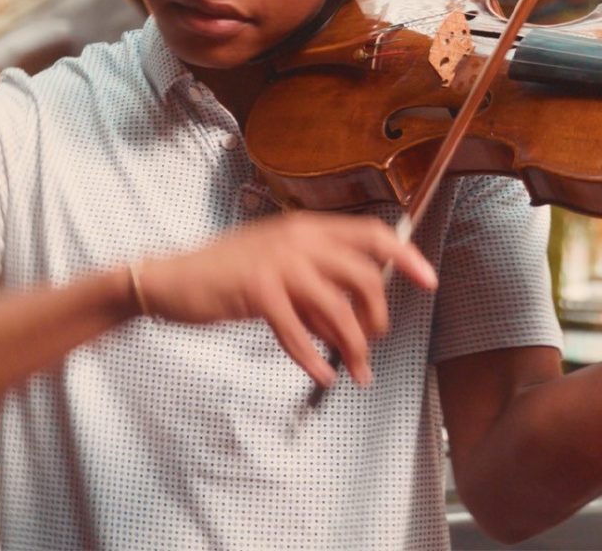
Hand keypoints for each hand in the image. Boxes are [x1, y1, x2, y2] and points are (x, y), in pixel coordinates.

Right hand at [134, 212, 436, 385]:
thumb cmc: (228, 275)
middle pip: (364, 276)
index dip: (406, 257)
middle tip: (373, 341)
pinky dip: (314, 359)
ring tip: (356, 370)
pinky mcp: (257, 291)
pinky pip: (299, 333)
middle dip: (377, 317)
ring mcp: (278, 262)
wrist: (173, 280)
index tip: (429, 280)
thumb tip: (357, 317)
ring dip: (353, 346)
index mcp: (307, 227)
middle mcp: (298, 238)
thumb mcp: (280, 267)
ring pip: (338, 310)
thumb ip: (317, 283)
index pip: (373, 234)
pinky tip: (322, 374)